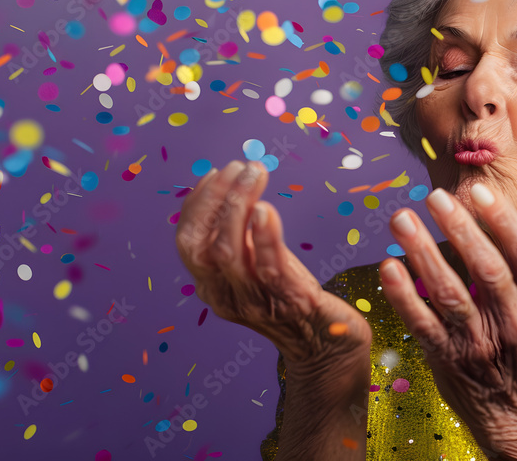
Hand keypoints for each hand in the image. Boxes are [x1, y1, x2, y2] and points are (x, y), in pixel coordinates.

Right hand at [175, 160, 371, 369]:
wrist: (328, 349)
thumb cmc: (294, 302)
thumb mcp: (257, 269)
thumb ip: (241, 242)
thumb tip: (234, 193)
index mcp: (214, 287)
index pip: (188, 243)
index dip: (196, 205)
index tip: (215, 173)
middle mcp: (226, 297)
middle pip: (202, 245)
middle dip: (216, 199)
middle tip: (240, 167)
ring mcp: (255, 303)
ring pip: (228, 253)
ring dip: (237, 206)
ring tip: (253, 174)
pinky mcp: (289, 304)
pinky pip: (268, 268)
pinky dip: (263, 236)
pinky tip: (265, 209)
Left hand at [377, 183, 516, 454]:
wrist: (516, 411)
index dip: (504, 220)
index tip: (480, 191)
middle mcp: (512, 320)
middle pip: (486, 268)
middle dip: (460, 229)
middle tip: (436, 196)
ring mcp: (477, 341)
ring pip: (449, 292)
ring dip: (423, 253)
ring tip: (402, 219)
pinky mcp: (446, 357)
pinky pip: (422, 323)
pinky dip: (403, 295)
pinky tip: (388, 266)